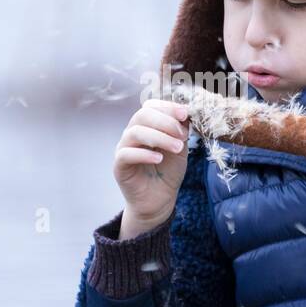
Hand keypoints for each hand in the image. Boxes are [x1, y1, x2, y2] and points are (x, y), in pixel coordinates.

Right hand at [113, 98, 190, 236]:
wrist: (159, 200)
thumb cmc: (168, 171)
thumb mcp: (180, 148)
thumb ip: (181, 130)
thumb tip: (186, 113)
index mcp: (146, 125)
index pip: (150, 106)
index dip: (167, 107)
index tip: (185, 114)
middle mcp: (132, 133)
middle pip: (142, 115)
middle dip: (166, 122)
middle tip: (183, 135)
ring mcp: (123, 148)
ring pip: (135, 132)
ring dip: (160, 137)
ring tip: (178, 148)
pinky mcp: (119, 166)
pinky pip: (126, 154)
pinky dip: (144, 154)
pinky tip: (159, 159)